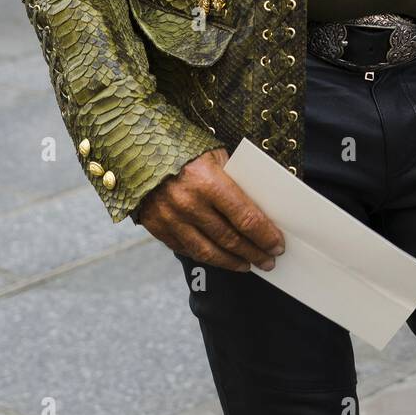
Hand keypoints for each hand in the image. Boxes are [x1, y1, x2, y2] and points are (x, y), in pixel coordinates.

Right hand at [136, 148, 285, 270]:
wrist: (137, 149)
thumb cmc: (184, 150)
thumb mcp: (215, 157)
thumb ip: (235, 182)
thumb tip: (261, 209)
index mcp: (207, 181)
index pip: (245, 218)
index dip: (265, 235)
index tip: (278, 245)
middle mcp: (188, 203)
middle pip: (230, 238)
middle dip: (254, 252)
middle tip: (269, 261)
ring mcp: (170, 218)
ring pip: (208, 252)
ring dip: (232, 261)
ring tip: (248, 265)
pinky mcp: (157, 227)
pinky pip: (187, 250)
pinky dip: (207, 257)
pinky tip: (220, 258)